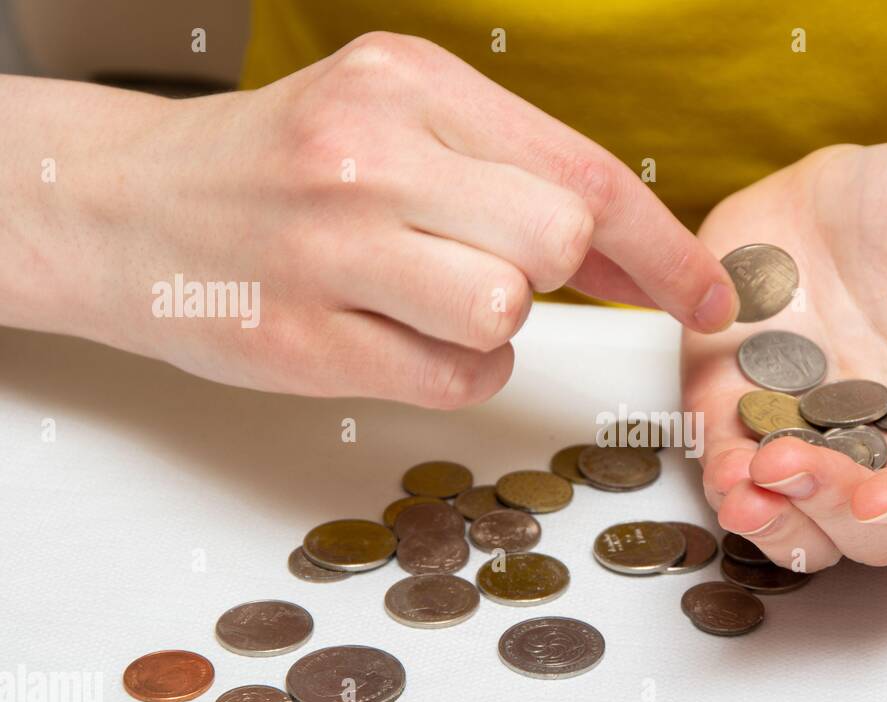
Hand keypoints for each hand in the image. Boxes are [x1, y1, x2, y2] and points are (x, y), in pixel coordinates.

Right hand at [2, 32, 736, 406]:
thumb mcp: (396, 129)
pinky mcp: (307, 338)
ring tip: (424, 296)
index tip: (708, 296)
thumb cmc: (277, 171)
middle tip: (492, 264)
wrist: (121, 208)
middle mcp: (371, 152)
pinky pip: (455, 375)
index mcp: (407, 83)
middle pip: (556, 237)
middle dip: (553, 271)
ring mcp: (332, 247)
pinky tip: (393, 334)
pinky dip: (453, 369)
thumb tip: (644, 263)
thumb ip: (519, 182)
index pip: (583, 170)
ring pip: (506, 310)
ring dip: (495, 322)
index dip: (664, 246)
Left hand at [682, 143, 886, 569]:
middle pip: (873, 535)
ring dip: (779, 521)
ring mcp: (816, 444)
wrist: (833, 181)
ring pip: (805, 530)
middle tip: (796, 461)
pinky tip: (725, 472)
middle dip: (835, 509)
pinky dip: (728, 488)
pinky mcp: (745, 424)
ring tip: (754, 479)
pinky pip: (736, 483)